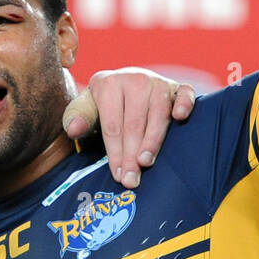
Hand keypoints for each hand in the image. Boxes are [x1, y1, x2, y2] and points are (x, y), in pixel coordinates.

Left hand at [62, 68, 195, 188]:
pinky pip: (185, 93)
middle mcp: (134, 79)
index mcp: (107, 83)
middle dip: (132, 154)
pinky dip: (185, 104)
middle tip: (132, 179)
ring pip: (158, 114)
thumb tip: (73, 130)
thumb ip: (77, 117)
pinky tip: (181, 118)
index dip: (114, 152)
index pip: (112, 125)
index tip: (118, 175)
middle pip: (134, 123)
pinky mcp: (177, 86)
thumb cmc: (103, 105)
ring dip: (153, 140)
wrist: (124, 87)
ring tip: (146, 162)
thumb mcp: (85, 109)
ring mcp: (157, 82)